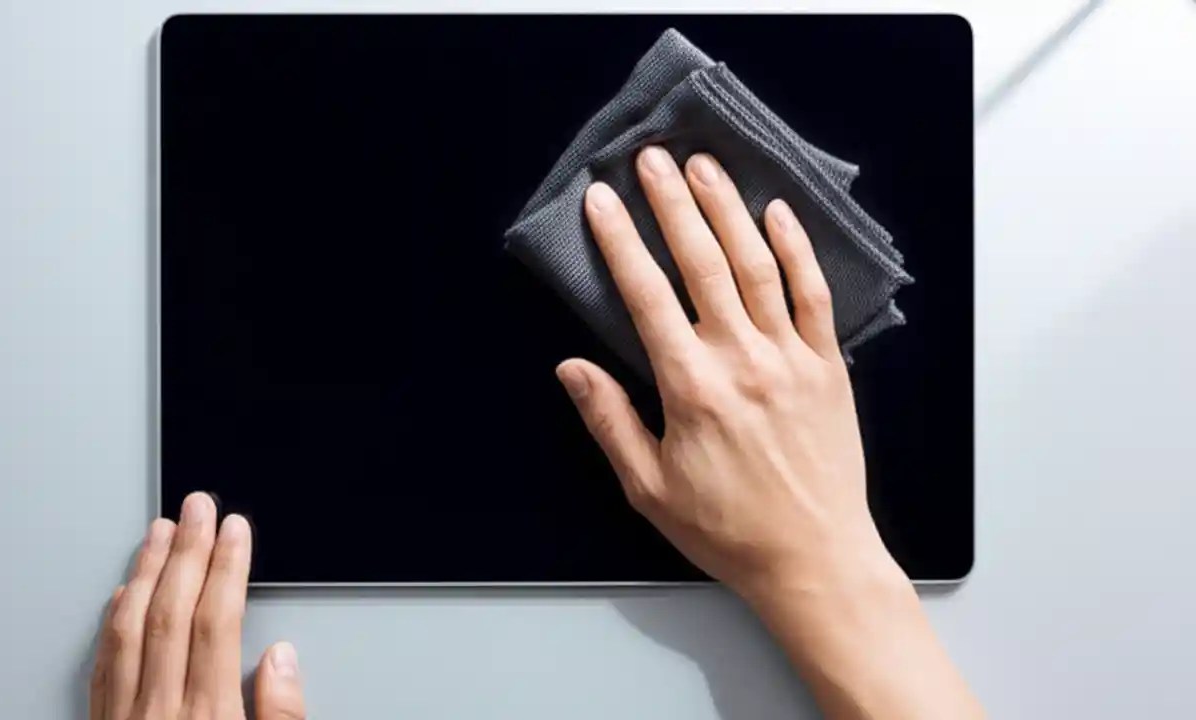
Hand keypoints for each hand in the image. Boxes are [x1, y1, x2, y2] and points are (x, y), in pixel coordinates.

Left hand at [90, 492, 305, 719]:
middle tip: (197, 509)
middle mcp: (160, 713)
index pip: (216, 623)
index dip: (227, 568)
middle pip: (171, 614)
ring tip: (161, 532)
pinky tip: (125, 593)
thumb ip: (282, 715)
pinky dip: (114, 619)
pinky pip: (102, 664)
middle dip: (188, 551)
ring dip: (147, 572)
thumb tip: (282, 659)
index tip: (234, 532)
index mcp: (210, 718)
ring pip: (129, 630)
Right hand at [557, 146, 901, 605]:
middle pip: (702, 264)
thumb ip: (609, 420)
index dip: (620, 241)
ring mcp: (791, 358)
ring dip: (728, 210)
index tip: (601, 200)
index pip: (647, 296)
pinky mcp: (829, 366)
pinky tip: (779, 212)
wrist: (813, 558)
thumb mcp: (649, 488)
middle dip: (671, 204)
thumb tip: (572, 368)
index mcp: (691, 388)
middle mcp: (742, 360)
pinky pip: (814, 295)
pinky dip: (798, 249)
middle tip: (651, 158)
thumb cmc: (727, 530)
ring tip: (705, 166)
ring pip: (757, 266)